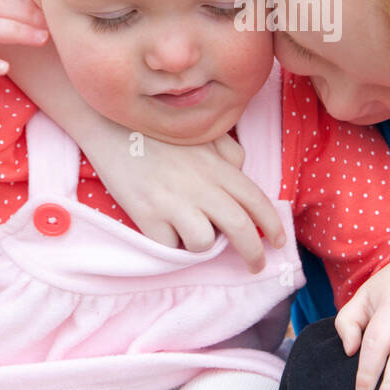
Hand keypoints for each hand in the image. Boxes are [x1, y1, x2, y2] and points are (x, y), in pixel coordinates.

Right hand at [89, 129, 286, 271]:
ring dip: (200, 244)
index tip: (280, 242)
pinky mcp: (146, 215)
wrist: (110, 124)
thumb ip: (227, 151)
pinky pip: (169, 247)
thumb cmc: (157, 129)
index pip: (256, 200)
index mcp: (217, 166)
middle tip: (255, 265)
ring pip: (205, 243)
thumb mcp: (200, 132)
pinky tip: (162, 228)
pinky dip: (169, 244)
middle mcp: (200, 185)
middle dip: (254, 253)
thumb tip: (242, 170)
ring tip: (187, 230)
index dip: (273, 224)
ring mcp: (173, 202)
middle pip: (240, 229)